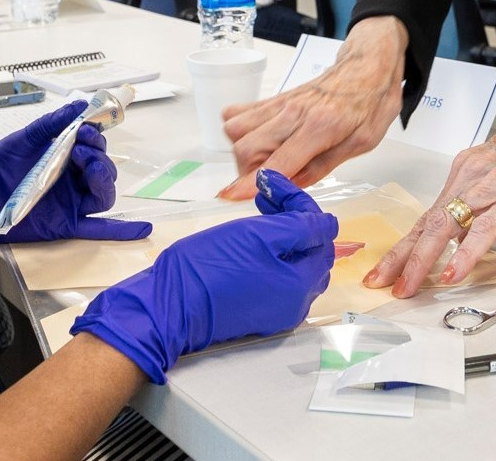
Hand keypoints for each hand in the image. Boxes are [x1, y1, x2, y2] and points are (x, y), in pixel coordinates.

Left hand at [0, 100, 150, 256]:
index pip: (95, 147)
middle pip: (104, 171)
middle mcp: (71, 179)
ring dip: (104, 180)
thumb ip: (52, 124)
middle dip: (99, 158)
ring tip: (88, 170)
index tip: (86, 131)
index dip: (97, 138)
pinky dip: (121, 230)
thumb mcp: (23, 140)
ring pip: (103, 195)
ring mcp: (70, 203)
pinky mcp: (64, 225)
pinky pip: (96, 229)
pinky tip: (142, 228)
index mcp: (64, 156)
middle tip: (79, 151)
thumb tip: (81, 105)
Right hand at [71, 169, 337, 383]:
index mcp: (302, 284)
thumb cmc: (208, 267)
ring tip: (256, 216)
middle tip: (264, 198)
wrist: (167, 307)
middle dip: (293, 218)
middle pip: (311, 249)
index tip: (269, 183)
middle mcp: (297, 303)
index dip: (298, 202)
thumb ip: (299, 227)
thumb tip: (328, 224)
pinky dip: (272, 254)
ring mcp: (277, 311)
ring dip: (283, 235)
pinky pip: (278, 277)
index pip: (320, 232)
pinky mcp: (257, 312)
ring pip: (295, 263)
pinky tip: (251, 242)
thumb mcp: (257, 235)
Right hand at [218, 17, 407, 198]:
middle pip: (246, 147)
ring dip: (243, 152)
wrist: (368, 65)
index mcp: (320, 127)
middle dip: (248, 173)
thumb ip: (323, 165)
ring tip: (266, 161)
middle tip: (269, 181)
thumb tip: (291, 186)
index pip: (277, 162)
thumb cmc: (371, 103)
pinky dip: (240, 131)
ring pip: (236, 129)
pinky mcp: (275, 98)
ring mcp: (281, 104)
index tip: (233, 197)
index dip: (252, 183)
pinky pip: (239, 112)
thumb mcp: (362, 143)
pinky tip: (260, 140)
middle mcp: (293, 113)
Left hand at [364, 57, 495, 296]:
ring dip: (422, 261)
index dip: (406, 243)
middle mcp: (471, 175)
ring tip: (407, 286)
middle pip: (427, 222)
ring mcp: (492, 187)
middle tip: (381, 281)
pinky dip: (465, 255)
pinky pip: (484, 230)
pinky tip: (452, 273)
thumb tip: (470, 228)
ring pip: (446, 227)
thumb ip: (486, 199)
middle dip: (401, 256)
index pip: (429, 213)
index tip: (390, 266)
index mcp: (468, 169)